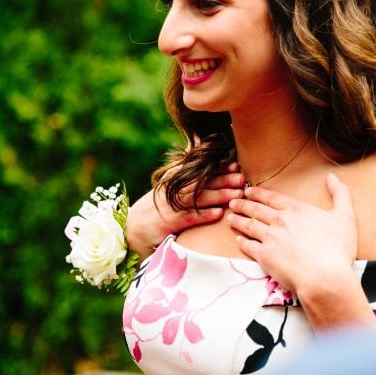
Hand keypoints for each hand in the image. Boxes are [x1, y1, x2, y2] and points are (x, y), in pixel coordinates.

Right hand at [126, 162, 244, 259]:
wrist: (132, 228)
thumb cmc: (157, 207)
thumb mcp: (170, 185)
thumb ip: (187, 172)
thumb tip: (198, 146)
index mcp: (176, 180)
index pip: (200, 171)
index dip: (218, 168)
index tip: (235, 165)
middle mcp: (174, 190)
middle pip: (202, 182)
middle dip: (223, 179)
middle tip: (242, 178)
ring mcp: (171, 206)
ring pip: (199, 198)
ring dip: (219, 196)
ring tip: (237, 195)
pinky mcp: (168, 222)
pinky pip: (188, 218)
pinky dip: (204, 215)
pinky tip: (218, 214)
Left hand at [226, 173, 356, 295]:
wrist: (325, 277)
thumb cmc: (337, 249)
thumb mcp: (345, 216)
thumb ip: (340, 193)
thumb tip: (333, 177)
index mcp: (297, 209)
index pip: (272, 197)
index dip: (258, 193)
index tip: (249, 191)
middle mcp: (280, 220)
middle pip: (256, 209)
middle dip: (243, 204)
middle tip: (234, 202)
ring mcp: (270, 238)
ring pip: (249, 225)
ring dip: (238, 220)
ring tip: (231, 217)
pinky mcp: (264, 256)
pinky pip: (248, 246)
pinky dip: (242, 241)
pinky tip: (238, 240)